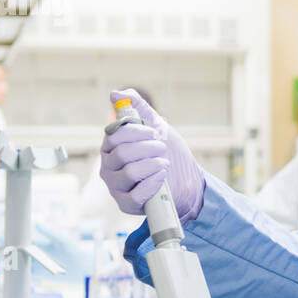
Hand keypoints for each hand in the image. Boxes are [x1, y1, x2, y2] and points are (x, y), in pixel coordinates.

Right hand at [100, 89, 205, 221]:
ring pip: (129, 172)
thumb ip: (138, 108)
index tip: (156, 133)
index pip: (115, 135)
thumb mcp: (157, 126)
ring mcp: (116, 186)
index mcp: (112, 146)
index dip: (138, 132)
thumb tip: (116, 93)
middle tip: (163, 149)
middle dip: (149, 149)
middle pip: (122, 153)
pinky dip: (153, 183)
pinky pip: (136, 194)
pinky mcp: (126, 204)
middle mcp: (109, 166)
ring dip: (154, 165)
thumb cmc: (169, 154)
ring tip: (164, 163)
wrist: (188, 181)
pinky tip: (162, 177)